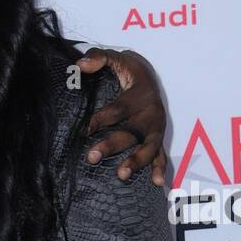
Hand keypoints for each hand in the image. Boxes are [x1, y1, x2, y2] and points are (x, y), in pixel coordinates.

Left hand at [76, 48, 167, 185]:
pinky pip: (161, 155)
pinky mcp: (158, 138)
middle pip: (130, 132)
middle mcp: (150, 113)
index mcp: (139, 95)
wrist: (151, 77)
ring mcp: (155, 128)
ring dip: (135, 161)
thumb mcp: (117, 59)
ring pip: (147, 147)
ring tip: (121, 175)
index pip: (117, 109)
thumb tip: (80, 64)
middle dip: (112, 145)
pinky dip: (160, 169)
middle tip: (92, 157)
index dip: (100, 119)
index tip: (84, 129)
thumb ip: (98, 57)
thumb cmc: (130, 71)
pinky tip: (157, 183)